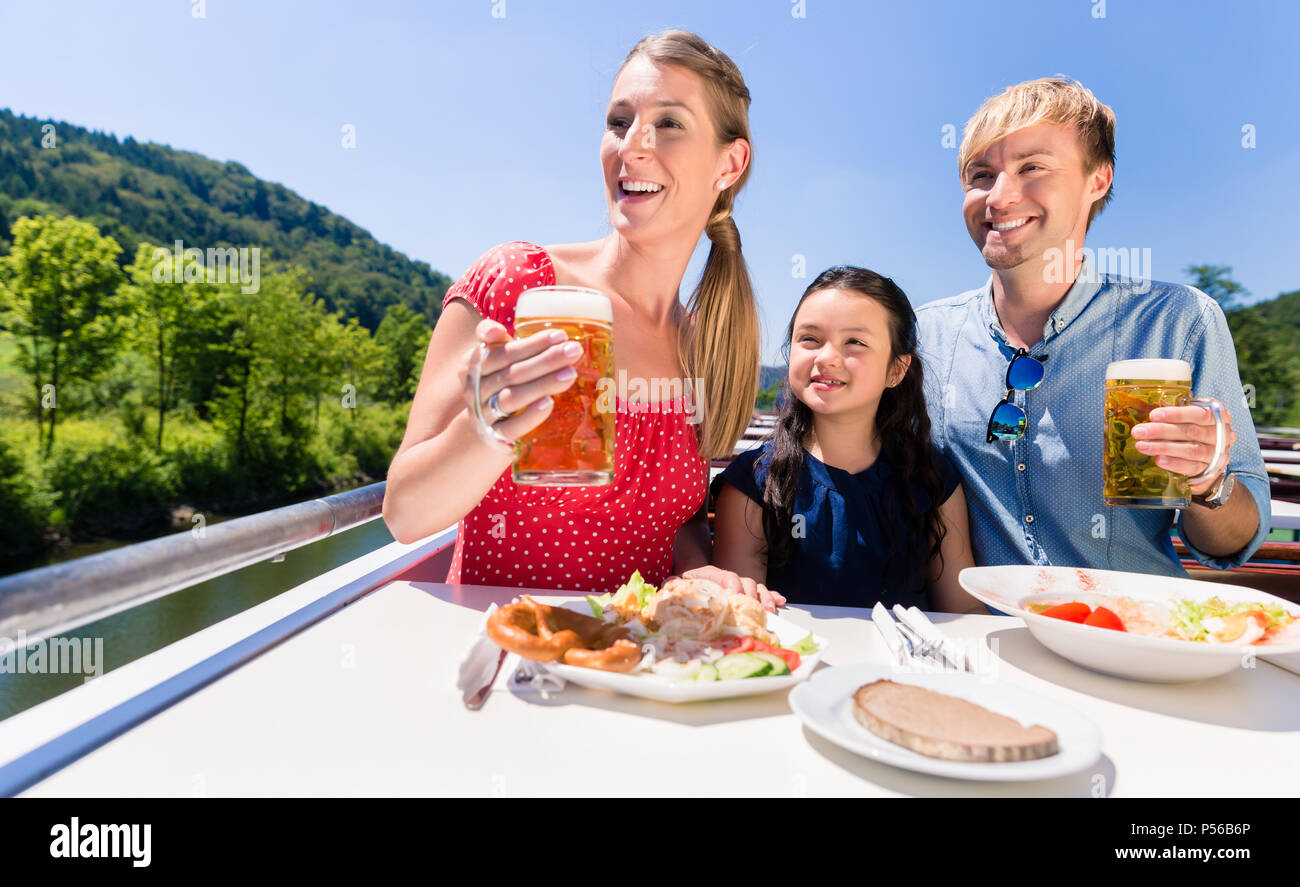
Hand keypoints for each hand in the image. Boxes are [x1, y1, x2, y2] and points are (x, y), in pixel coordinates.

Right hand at [459, 319, 582, 443]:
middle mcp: (475, 388)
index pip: (504, 351)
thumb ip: (499, 341)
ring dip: (542, 384)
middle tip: (574, 350)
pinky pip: (512, 427)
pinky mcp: (494, 437)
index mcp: (474, 365)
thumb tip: (502, 330)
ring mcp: (483, 413)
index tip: (560, 335)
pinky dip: (530, 415)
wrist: (475, 431)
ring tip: (570, 374)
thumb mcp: (494, 361)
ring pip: (512, 397)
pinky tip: (549, 403)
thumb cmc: (494, 386)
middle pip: (512, 372)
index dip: (532, 344)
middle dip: (546, 360)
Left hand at [679, 565, 786, 613]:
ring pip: (756, 587)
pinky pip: (762, 592)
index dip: (733, 585)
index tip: (736, 597)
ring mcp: (738, 585)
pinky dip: (771, 596)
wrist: (687, 582)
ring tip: (770, 611)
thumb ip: (672, 583)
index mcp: (711, 574)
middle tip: (758, 610)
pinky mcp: (745, 594)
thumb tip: (668, 582)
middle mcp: (728, 578)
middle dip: (753, 596)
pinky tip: (781, 602)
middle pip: (745, 582)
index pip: (726, 576)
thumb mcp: (676, 584)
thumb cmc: (683, 587)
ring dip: (765, 598)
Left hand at [1132, 400, 1235, 495]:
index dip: (1176, 414)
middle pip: (1191, 432)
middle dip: (1162, 431)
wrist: (1208, 458)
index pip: (1199, 413)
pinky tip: (1158, 460)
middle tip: (1138, 432)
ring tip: (1142, 446)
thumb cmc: (1194, 431)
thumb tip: (1146, 415)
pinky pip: (1192, 467)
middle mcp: (1223, 434)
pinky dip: (1174, 463)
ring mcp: (1219, 454)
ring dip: (1164, 447)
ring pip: (1191, 450)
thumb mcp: (1189, 419)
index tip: (1153, 415)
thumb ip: (1174, 416)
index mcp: (1219, 416)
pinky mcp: (1211, 470)